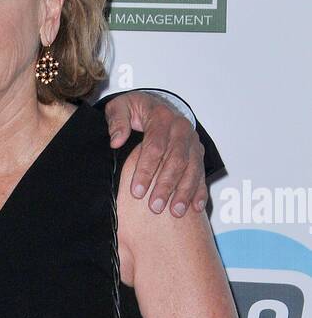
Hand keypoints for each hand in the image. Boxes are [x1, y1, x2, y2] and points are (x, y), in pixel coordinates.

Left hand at [104, 92, 206, 215]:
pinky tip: (195, 208)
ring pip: (192, 168)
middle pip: (176, 160)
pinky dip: (199, 191)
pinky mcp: (198, 153)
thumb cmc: (136, 109)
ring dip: (185, 192)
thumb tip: (116, 140)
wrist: (157, 105)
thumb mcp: (121, 107)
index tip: (137, 191)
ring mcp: (193, 142)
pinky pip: (202, 172)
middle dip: (166, 186)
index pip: (155, 146)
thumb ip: (117, 120)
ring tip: (176, 212)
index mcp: (162, 118)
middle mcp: (182, 129)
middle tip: (155, 207)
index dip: (146, 170)